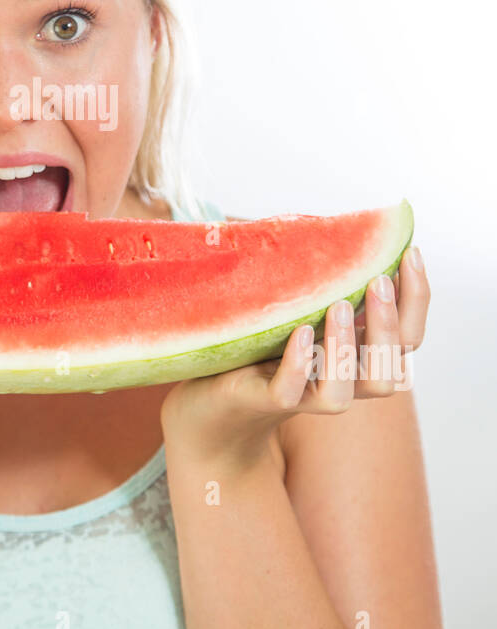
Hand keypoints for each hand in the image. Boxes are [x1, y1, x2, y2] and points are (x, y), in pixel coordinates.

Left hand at [159, 245, 429, 474]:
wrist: (212, 397)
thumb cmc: (265, 344)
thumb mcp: (304, 309)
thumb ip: (330, 285)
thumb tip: (346, 228)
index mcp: (358, 355)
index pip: (408, 336)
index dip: (416, 298)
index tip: (411, 252)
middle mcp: (340, 380)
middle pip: (390, 367)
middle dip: (390, 323)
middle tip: (378, 280)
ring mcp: (303, 395)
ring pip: (343, 392)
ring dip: (346, 346)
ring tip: (340, 306)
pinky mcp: (264, 400)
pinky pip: (289, 391)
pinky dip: (298, 364)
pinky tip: (299, 333)